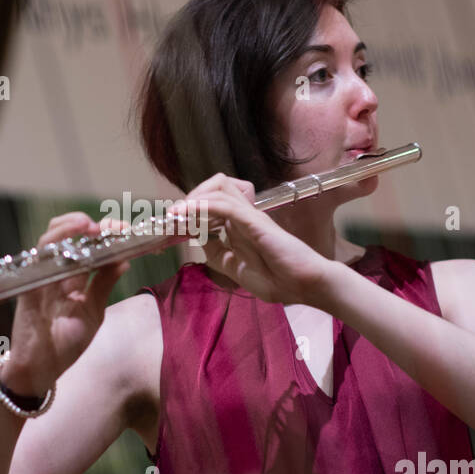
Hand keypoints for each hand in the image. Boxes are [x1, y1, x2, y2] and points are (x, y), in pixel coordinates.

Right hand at [0, 213, 130, 395]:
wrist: (42, 369)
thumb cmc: (66, 344)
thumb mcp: (93, 311)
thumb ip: (104, 284)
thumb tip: (124, 259)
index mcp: (73, 277)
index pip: (85, 244)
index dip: (103, 233)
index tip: (123, 230)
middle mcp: (56, 272)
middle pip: (63, 233)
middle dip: (84, 224)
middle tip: (106, 226)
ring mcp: (40, 277)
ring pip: (48, 240)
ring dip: (67, 228)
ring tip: (87, 225)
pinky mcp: (28, 287)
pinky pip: (37, 261)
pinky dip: (53, 249)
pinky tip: (68, 247)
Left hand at [176, 174, 331, 304]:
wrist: (305, 286)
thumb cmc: (278, 280)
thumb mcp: (234, 268)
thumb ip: (217, 254)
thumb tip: (196, 242)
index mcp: (239, 226)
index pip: (211, 203)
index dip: (188, 210)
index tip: (169, 226)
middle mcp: (243, 216)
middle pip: (214, 186)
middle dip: (189, 198)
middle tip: (173, 218)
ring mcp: (249, 216)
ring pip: (218, 188)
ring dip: (192, 199)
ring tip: (175, 215)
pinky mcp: (254, 221)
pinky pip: (224, 205)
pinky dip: (201, 206)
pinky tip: (185, 214)